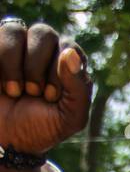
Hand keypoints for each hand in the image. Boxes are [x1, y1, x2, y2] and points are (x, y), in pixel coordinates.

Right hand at [0, 19, 91, 155]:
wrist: (10, 139)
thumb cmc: (43, 127)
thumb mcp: (70, 118)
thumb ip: (79, 89)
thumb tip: (69, 53)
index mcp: (69, 63)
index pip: (69, 47)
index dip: (58, 73)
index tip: (51, 97)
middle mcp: (46, 48)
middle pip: (43, 33)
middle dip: (36, 68)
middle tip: (34, 93)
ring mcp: (20, 44)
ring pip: (15, 31)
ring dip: (14, 66)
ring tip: (16, 91)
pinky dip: (2, 64)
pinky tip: (2, 84)